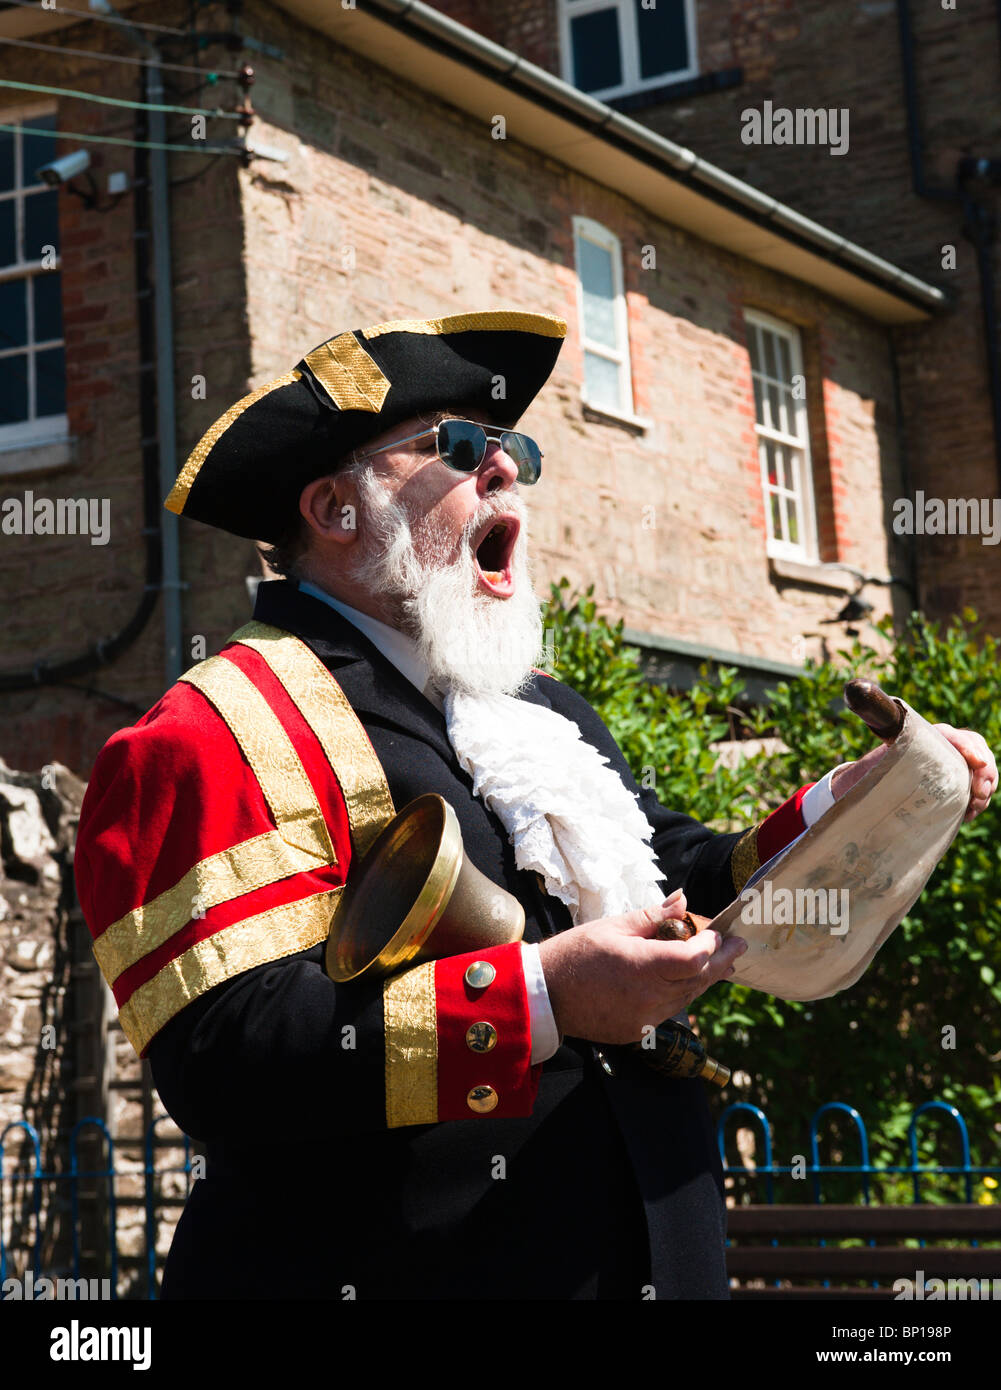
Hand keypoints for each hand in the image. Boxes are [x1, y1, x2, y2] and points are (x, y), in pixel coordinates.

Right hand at [537, 889, 746, 1044]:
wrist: (546, 995)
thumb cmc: (576, 953)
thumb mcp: (614, 926)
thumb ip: (654, 917)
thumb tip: (683, 901)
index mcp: (643, 965)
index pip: (696, 958)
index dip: (713, 944)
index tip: (719, 931)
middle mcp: (649, 996)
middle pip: (699, 979)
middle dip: (722, 960)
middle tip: (738, 946)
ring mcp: (645, 1018)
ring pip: (689, 997)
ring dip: (705, 978)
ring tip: (721, 962)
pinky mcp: (639, 1031)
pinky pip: (670, 1010)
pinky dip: (682, 993)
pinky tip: (687, 981)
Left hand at [830, 723, 995, 822]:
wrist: (893, 773)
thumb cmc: (889, 754)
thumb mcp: (887, 738)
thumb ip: (881, 721)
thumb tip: (860, 693)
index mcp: (936, 734)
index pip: (958, 737)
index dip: (969, 748)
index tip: (976, 763)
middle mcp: (953, 745)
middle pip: (980, 754)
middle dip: (985, 774)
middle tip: (977, 795)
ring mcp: (962, 763)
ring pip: (984, 772)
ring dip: (984, 791)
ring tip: (971, 808)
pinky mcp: (964, 779)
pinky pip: (981, 787)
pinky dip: (979, 800)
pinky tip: (967, 813)